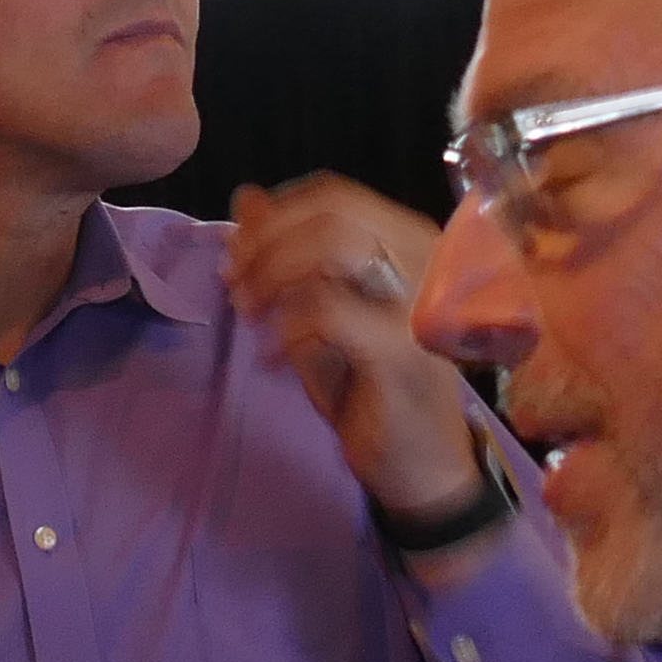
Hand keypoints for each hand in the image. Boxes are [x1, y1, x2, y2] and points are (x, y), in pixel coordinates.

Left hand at [231, 172, 487, 525]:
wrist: (422, 466)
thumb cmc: (374, 389)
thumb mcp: (321, 312)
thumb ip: (288, 254)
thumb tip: (247, 199)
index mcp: (409, 243)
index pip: (334, 195)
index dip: (273, 218)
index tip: (236, 256)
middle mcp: (425, 260)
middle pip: (330, 213)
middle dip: (264, 245)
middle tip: (235, 288)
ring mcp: (418, 303)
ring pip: (331, 247)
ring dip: (272, 277)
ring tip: (250, 318)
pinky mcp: (403, 349)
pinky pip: (329, 311)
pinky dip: (285, 329)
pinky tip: (272, 359)